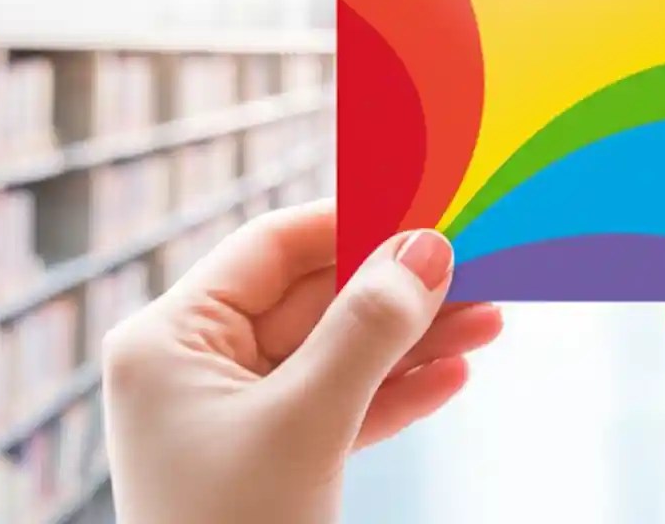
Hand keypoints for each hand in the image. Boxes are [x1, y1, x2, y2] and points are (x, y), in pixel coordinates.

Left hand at [102, 200, 501, 523]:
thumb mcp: (305, 424)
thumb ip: (367, 331)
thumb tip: (426, 249)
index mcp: (171, 340)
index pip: (273, 249)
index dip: (353, 223)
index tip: (428, 209)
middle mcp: (198, 366)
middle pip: (317, 300)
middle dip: (400, 288)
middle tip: (480, 264)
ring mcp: (237, 413)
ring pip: (339, 354)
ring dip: (415, 339)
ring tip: (493, 316)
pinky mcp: (273, 456)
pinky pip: (342, 405)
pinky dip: (398, 392)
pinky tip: (457, 374)